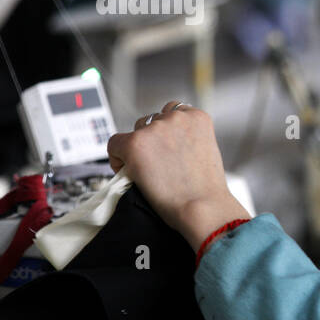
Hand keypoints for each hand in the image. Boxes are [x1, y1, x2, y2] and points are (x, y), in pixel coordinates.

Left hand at [106, 101, 251, 250]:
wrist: (202, 207)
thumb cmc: (205, 189)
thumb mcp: (205, 152)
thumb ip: (187, 139)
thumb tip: (165, 144)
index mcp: (198, 117)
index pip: (173, 112)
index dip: (166, 132)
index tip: (166, 149)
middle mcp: (176, 117)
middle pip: (153, 120)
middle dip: (152, 139)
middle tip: (157, 164)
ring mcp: (155, 129)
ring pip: (135, 131)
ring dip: (138, 147)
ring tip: (147, 171)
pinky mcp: (135, 143)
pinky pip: (114, 144)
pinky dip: (118, 158)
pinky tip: (131, 173)